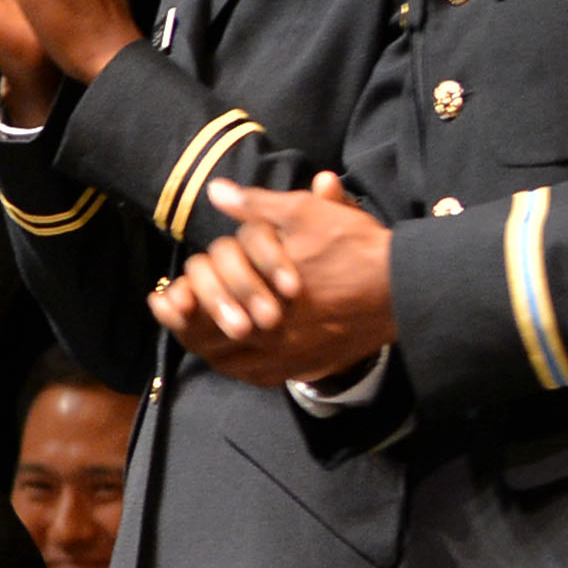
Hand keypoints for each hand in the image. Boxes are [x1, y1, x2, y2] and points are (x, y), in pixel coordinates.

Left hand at [154, 169, 396, 385]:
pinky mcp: (303, 369)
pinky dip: (238, 366)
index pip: (200, 309)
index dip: (175, 306)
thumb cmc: (354, 248)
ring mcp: (285, 357)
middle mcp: (268, 335)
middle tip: (174, 316)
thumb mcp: (305, 215)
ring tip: (196, 333)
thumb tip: (215, 191)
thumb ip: (256, 207)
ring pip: (228, 362)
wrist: (404, 289)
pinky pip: (257, 376)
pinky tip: (232, 353)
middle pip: (207, 342)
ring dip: (208, 348)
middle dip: (186, 328)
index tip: (162, 300)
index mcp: (259, 296)